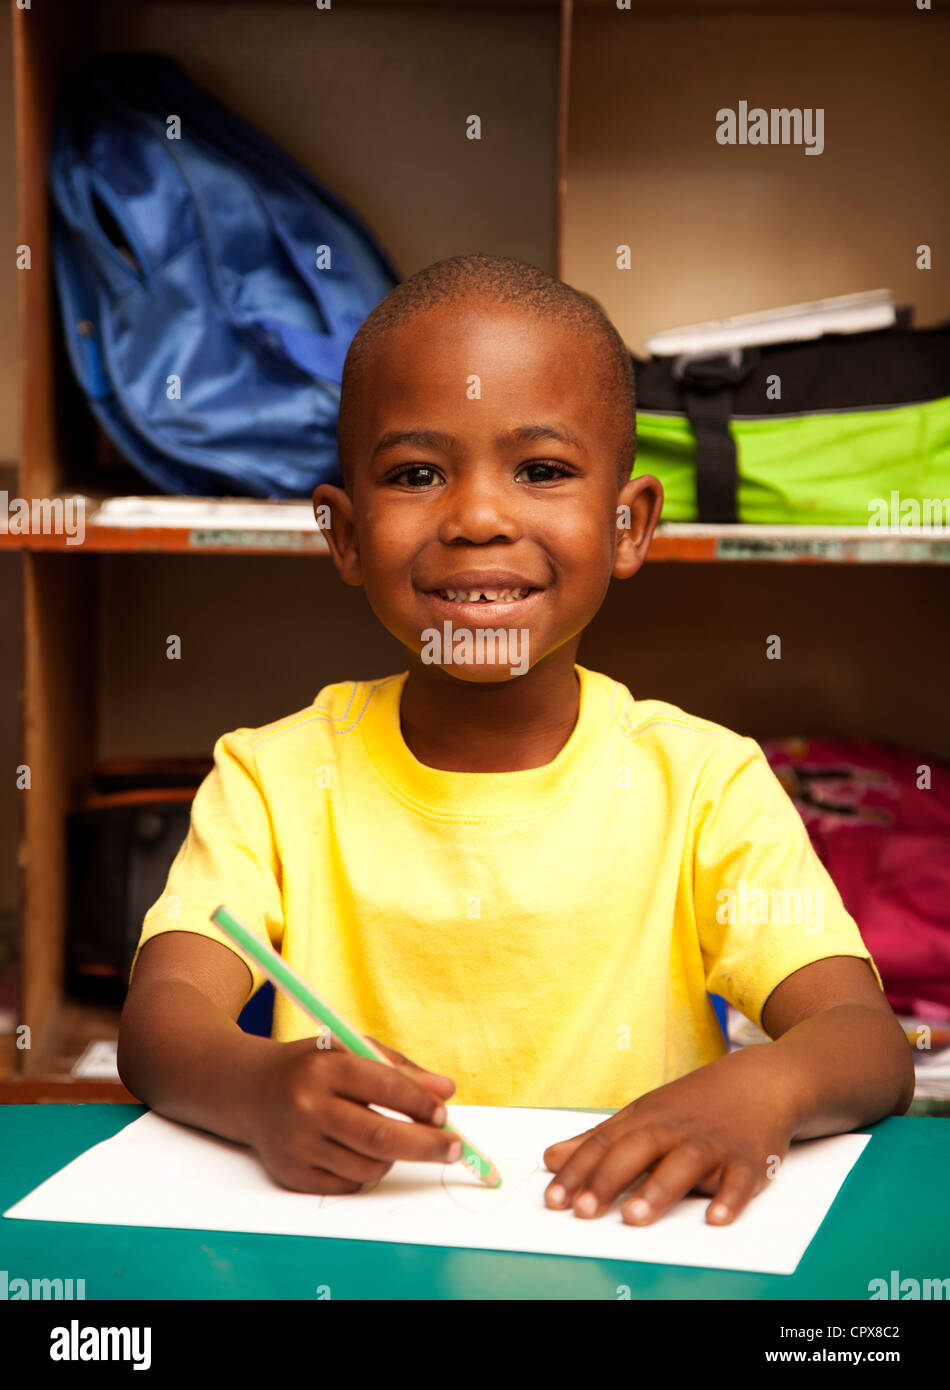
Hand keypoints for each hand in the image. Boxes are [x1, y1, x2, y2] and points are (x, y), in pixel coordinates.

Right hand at [248, 1032, 458, 1193]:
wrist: (251, 1090)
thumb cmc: (314, 1067)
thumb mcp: (352, 1051)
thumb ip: (401, 1070)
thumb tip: (446, 1091)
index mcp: (326, 1067)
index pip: (386, 1087)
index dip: (421, 1104)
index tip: (444, 1115)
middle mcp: (308, 1106)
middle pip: (381, 1137)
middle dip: (427, 1145)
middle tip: (454, 1148)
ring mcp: (298, 1143)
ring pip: (369, 1166)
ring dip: (393, 1158)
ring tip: (389, 1139)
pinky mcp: (292, 1173)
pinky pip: (348, 1185)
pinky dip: (365, 1172)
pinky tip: (357, 1151)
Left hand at [542, 1046, 799, 1225]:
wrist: (759, 1082)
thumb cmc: (693, 1106)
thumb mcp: (643, 1115)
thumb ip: (598, 1140)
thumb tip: (551, 1158)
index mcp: (647, 1120)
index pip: (605, 1144)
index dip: (578, 1171)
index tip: (554, 1199)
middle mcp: (676, 1130)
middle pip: (638, 1150)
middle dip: (610, 1179)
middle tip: (584, 1209)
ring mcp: (712, 1145)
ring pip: (684, 1165)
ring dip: (659, 1190)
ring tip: (635, 1217)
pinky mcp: (748, 1161)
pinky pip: (740, 1181)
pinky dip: (730, 1199)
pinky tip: (716, 1218)